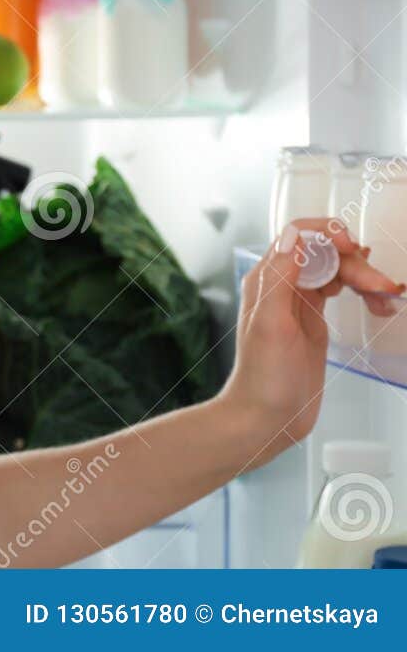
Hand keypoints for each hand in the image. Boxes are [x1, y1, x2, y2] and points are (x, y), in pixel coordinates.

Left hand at [220, 216, 404, 467]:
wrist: (266, 417)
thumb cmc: (264, 377)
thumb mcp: (271, 324)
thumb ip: (281, 278)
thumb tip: (297, 237)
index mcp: (267, 279)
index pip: (298, 236)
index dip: (328, 234)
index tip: (354, 249)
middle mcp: (281, 285)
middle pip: (326, 255)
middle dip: (357, 265)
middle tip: (384, 289)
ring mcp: (298, 302)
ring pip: (337, 272)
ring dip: (364, 279)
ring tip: (387, 299)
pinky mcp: (313, 320)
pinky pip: (341, 291)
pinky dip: (362, 292)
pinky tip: (379, 304)